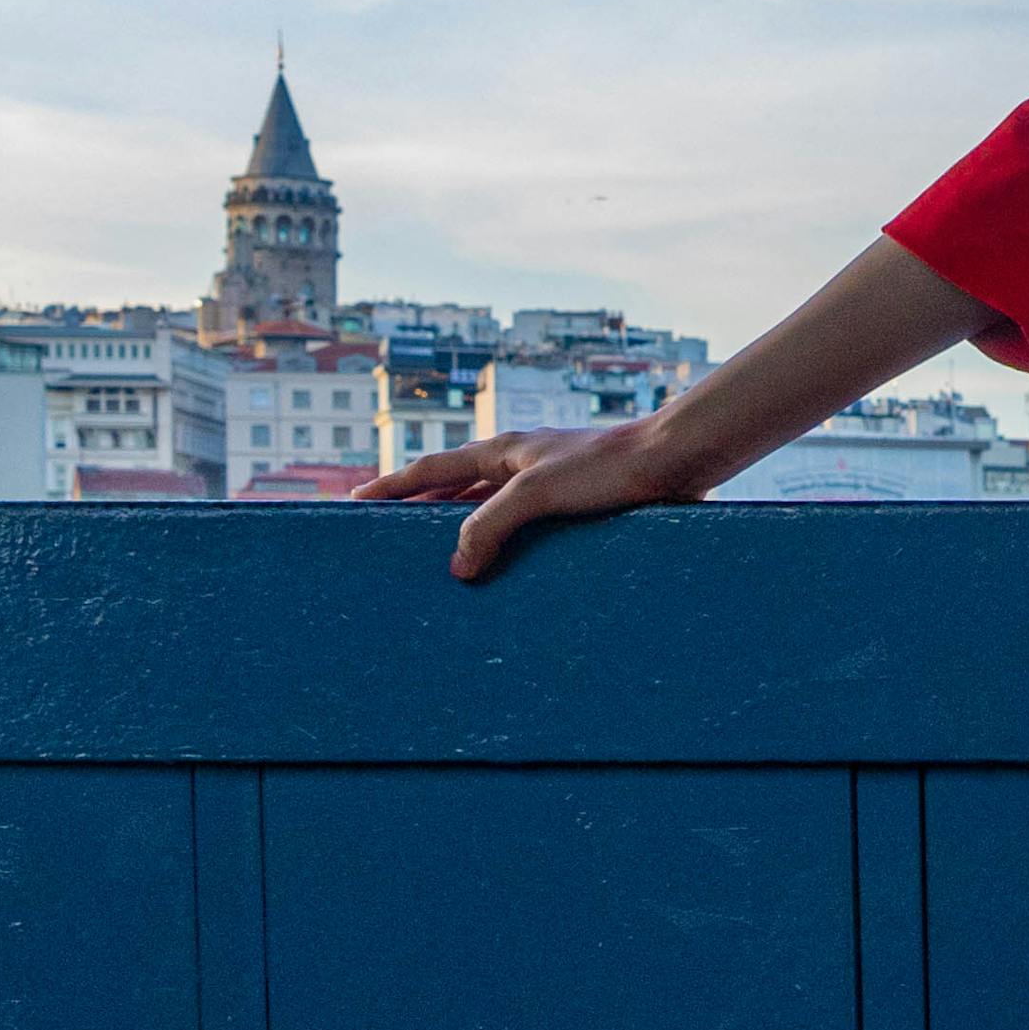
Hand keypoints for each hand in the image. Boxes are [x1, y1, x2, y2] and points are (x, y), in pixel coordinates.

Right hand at [375, 416, 685, 580]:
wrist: (675, 462)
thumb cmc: (609, 467)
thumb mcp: (537, 492)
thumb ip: (490, 524)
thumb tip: (456, 566)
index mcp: (501, 452)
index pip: (429, 470)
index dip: (391, 487)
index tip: (353, 502)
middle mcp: (518, 466)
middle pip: (454, 492)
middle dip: (420, 513)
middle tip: (386, 542)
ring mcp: (546, 488)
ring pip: (489, 514)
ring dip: (464, 536)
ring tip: (437, 569)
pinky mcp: (573, 510)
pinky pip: (524, 534)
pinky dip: (504, 552)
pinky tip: (503, 577)